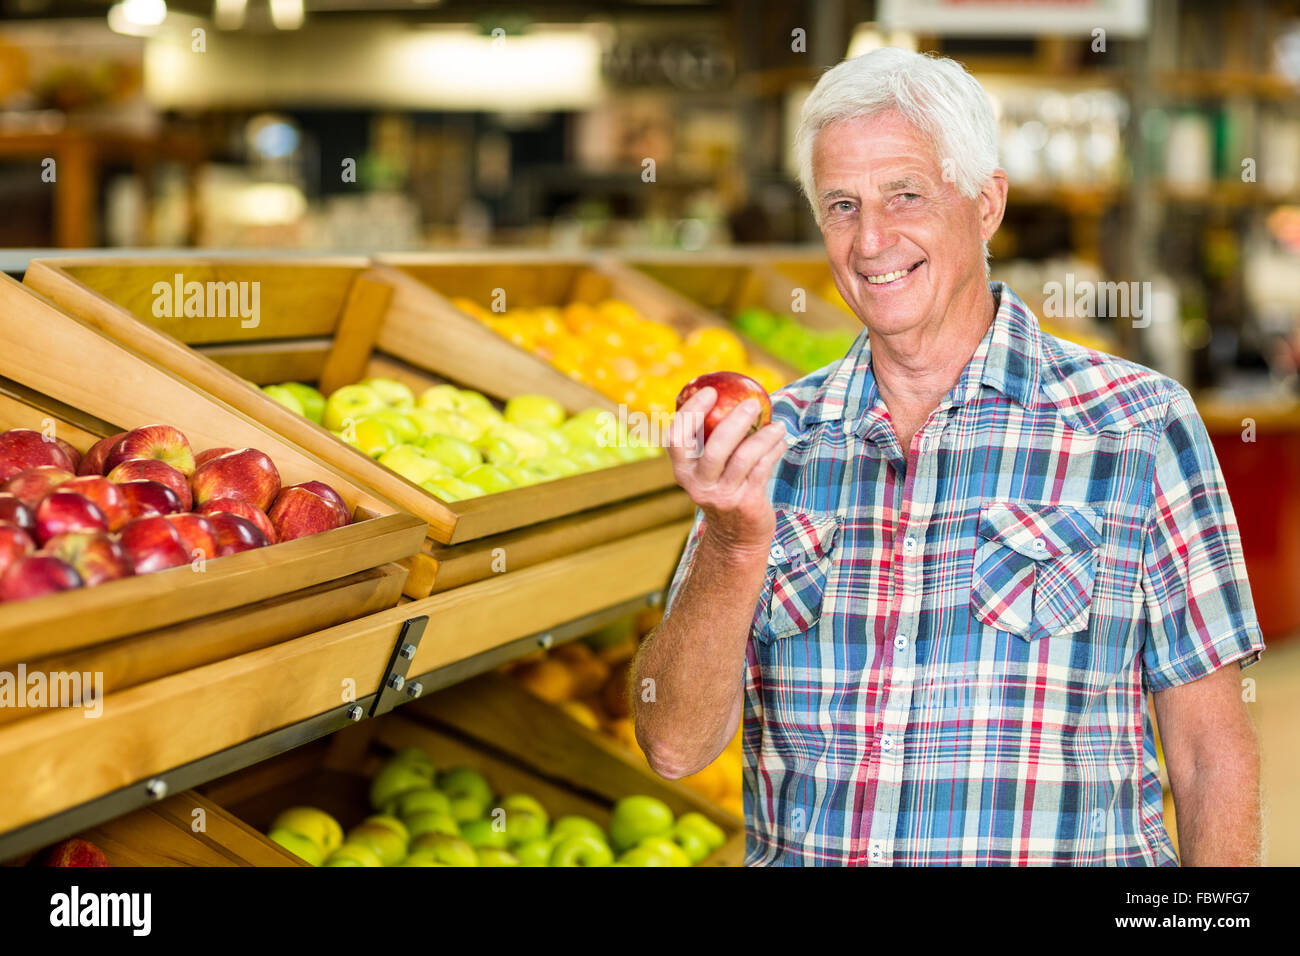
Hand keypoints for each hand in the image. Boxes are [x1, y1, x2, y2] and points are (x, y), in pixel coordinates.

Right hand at [666, 386, 786, 554]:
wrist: (736, 539)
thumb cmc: (723, 491)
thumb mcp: (708, 472)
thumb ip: (710, 441)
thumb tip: (731, 396)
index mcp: (683, 471)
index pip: (677, 438)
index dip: (691, 412)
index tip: (710, 391)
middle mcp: (699, 484)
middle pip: (715, 448)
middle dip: (735, 422)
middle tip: (752, 403)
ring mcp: (723, 495)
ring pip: (745, 458)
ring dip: (764, 437)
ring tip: (779, 424)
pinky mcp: (746, 503)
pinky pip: (763, 469)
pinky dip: (774, 450)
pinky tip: (781, 441)